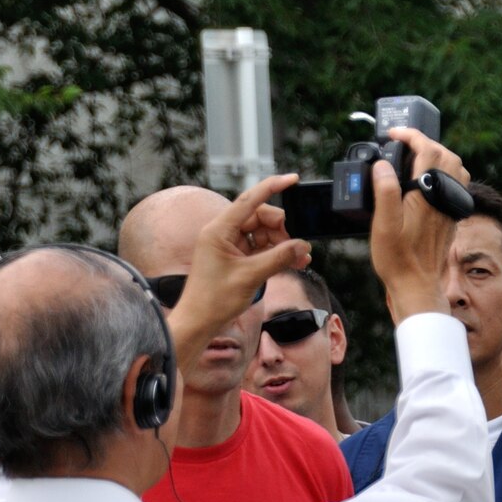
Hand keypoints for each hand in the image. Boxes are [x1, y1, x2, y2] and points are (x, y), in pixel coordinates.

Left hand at [178, 172, 311, 332]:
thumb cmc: (214, 299)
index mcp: (219, 230)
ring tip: (300, 259)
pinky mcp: (235, 257)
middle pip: (260, 217)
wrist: (199, 322)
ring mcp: (229, 244)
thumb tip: (302, 247)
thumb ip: (278, 258)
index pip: (249, 200)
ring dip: (282, 244)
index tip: (292, 179)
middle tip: (298, 247)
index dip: (272, 187)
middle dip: (282, 230)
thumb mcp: (250, 277)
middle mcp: (223, 233)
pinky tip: (292, 262)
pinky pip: (261, 248)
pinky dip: (276, 253)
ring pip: (263, 233)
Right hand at [370, 127, 469, 322]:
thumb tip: (383, 165)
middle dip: (425, 142)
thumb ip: (385, 191)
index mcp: (427, 194)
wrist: (417, 284)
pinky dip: (445, 172)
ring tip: (416, 157)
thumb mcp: (384, 224)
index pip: (428, 150)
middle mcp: (444, 198)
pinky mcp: (452, 216)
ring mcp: (451, 207)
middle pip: (446, 154)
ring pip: (456, 168)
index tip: (394, 134)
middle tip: (403, 144)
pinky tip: (427, 180)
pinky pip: (456, 184)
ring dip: (438, 155)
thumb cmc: (398, 257)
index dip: (411, 136)